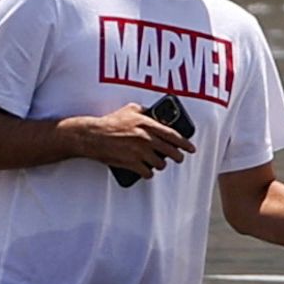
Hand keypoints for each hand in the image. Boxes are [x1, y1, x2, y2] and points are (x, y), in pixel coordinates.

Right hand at [67, 103, 194, 178]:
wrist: (92, 136)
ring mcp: (140, 152)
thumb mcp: (129, 109)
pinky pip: (148, 173)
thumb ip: (145, 111)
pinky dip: (147, 173)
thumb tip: (155, 113)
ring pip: (161, 164)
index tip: (191, 148)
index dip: (185, 143)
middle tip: (178, 158)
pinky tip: (146, 170)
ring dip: (160, 165)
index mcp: (148, 124)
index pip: (174, 136)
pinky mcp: (132, 163)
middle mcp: (146, 138)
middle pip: (171, 152)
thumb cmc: (110, 122)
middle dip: (177, 157)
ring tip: (156, 162)